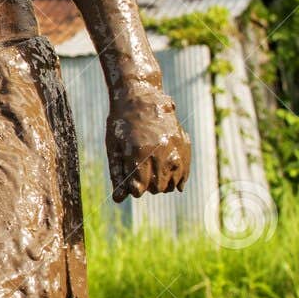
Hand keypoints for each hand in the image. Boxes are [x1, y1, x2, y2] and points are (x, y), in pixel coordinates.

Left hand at [106, 84, 190, 202]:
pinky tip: (169, 174)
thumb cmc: (122, 124)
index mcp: (139, 154)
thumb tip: (119, 200)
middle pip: (156, 189)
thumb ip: (118, 174)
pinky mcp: (184, 146)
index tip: (130, 180)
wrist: (141, 97)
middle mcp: (160, 153)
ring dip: (161, 182)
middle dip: (147, 186)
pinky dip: (177, 179)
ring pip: (171, 184)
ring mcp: (175, 150)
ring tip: (153, 170)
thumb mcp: (114, 147)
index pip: (139, 189)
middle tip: (140, 172)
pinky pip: (184, 173)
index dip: (133, 188)